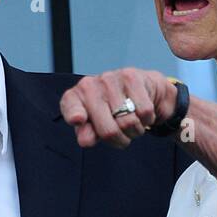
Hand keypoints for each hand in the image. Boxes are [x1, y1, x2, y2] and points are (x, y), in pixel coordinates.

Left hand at [60, 67, 175, 147]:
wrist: (139, 87)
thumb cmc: (110, 109)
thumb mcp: (94, 124)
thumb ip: (87, 134)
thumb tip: (86, 140)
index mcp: (74, 98)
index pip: (70, 107)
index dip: (75, 115)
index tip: (78, 119)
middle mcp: (88, 86)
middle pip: (107, 130)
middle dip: (119, 139)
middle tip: (121, 135)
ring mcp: (109, 79)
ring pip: (128, 122)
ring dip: (135, 130)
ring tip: (130, 121)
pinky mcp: (131, 76)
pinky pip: (144, 111)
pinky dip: (147, 119)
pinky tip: (139, 110)